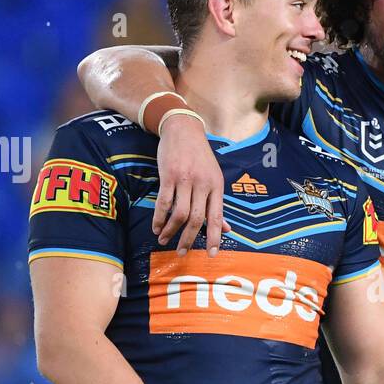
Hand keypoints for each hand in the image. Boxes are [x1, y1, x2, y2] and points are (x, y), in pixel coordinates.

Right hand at [153, 115, 228, 254]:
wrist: (183, 129)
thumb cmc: (200, 157)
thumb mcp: (214, 178)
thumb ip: (217, 205)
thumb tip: (226, 230)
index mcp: (217, 186)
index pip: (217, 216)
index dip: (214, 237)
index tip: (211, 254)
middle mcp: (202, 184)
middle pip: (197, 219)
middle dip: (188, 239)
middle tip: (182, 253)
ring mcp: (185, 179)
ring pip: (179, 213)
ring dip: (171, 231)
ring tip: (164, 240)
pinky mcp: (168, 175)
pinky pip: (163, 202)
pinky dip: (159, 218)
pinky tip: (156, 227)